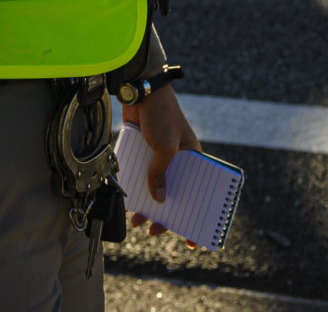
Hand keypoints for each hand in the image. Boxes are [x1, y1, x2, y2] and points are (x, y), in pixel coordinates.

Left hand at [121, 84, 200, 242]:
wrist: (141, 90)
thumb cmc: (162, 114)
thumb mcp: (166, 147)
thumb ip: (160, 174)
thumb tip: (158, 200)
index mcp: (193, 157)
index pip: (198, 189)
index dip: (196, 213)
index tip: (191, 237)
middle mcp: (178, 159)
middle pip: (173, 193)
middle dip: (165, 214)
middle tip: (155, 230)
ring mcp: (158, 156)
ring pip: (155, 187)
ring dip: (147, 205)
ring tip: (137, 220)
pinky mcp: (142, 151)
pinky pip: (140, 176)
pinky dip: (136, 189)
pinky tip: (129, 201)